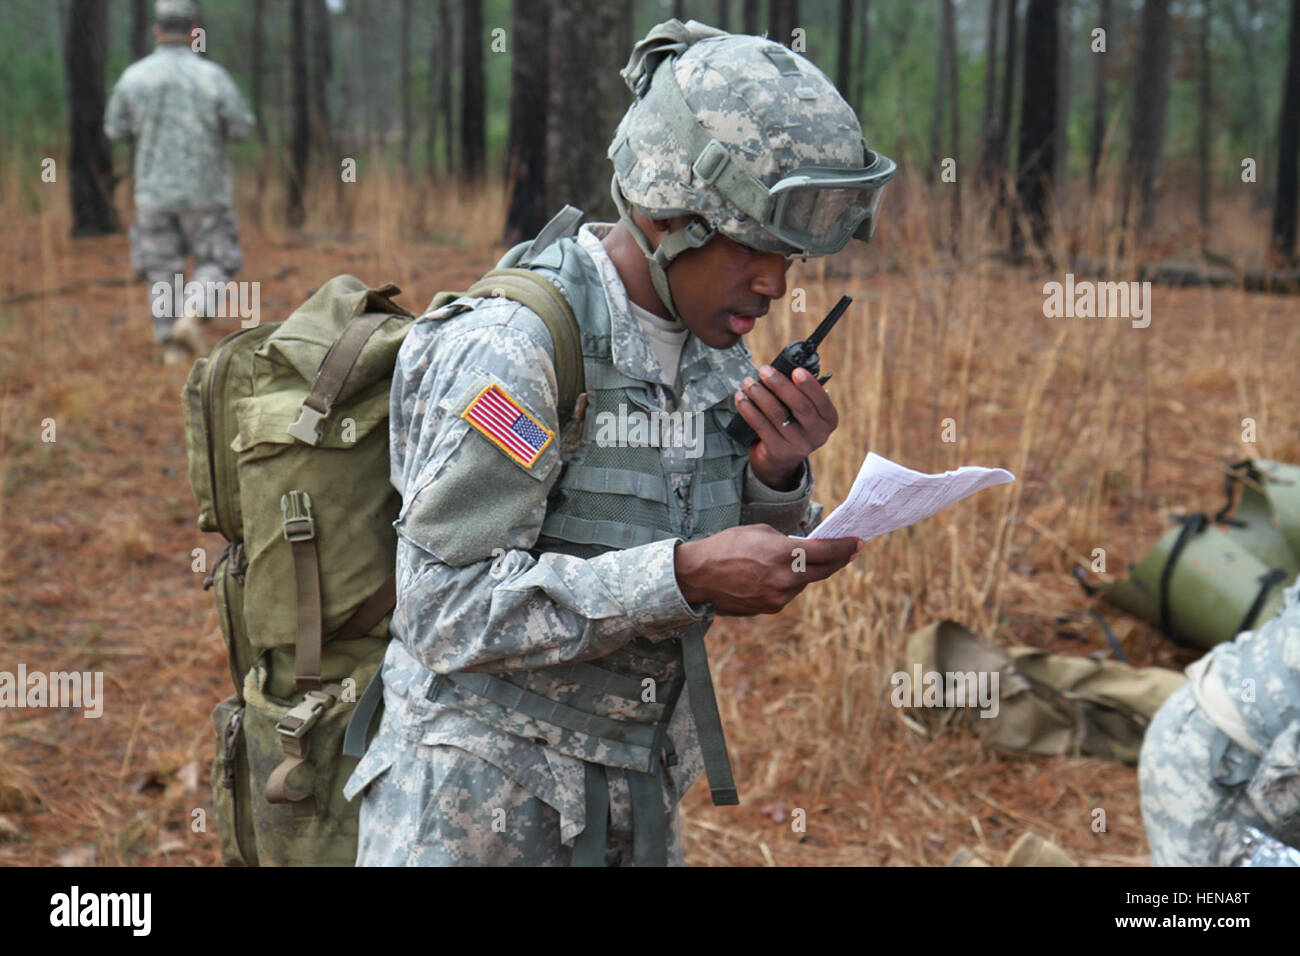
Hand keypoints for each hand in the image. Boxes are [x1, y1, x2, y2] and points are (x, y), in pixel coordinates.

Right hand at [674, 524, 861, 615]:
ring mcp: (779, 596)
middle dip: (838, 561)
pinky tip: (773, 575)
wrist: (700, 575)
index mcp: (785, 553)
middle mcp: (786, 577)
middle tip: (849, 553)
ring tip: (791, 561)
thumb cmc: (727, 546)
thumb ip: (787, 541)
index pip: (826, 551)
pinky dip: (788, 583)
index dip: (845, 547)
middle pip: (823, 571)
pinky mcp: (771, 608)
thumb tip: (805, 548)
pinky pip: (788, 593)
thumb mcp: (761, 533)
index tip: (857, 543)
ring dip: (806, 573)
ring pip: (804, 583)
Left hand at [734, 365, 837, 489]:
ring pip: (777, 414)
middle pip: (799, 406)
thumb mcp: (804, 413)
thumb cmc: (793, 424)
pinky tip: (741, 398)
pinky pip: (761, 426)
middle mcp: (817, 434)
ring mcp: (798, 445)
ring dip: (760, 395)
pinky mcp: (778, 451)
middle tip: (764, 370)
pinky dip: (749, 409)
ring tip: (748, 382)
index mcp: (828, 420)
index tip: (796, 370)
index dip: (810, 385)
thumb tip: (780, 370)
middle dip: (780, 385)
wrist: (780, 459)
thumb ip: (799, 394)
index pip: (822, 401)